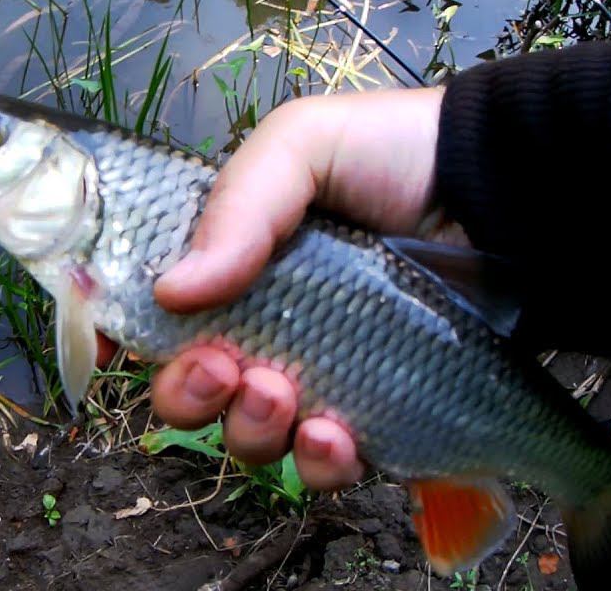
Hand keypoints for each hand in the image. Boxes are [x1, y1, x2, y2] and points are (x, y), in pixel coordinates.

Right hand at [145, 87, 444, 490]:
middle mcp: (261, 325)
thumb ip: (237, 204)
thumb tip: (173, 289)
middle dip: (187, 392)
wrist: (499, 193)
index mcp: (227, 261)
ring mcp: (315, 375)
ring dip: (248, 427)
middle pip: (186, 390)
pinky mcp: (369, 416)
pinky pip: (320, 466)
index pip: (151, 311)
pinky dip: (315, 461)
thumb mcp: (302, 143)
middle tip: (220, 366)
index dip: (120, 336)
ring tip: (283, 392)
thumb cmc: (394, 155)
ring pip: (246, 435)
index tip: (111, 348)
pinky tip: (334, 431)